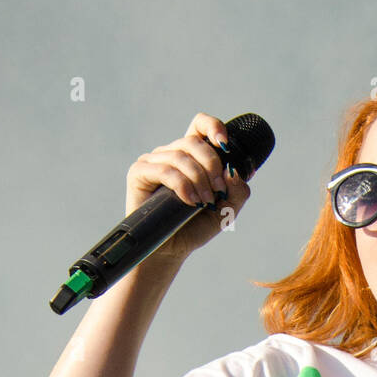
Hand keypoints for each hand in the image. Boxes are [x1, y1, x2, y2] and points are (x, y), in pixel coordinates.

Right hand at [124, 111, 250, 265]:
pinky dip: (182, 185)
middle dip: (212, 166)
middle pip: (194, 142)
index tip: (225, 144)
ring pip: (181, 156)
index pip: (199, 125)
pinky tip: (190, 201)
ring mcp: (153, 161)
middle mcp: (171, 154)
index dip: (213, 126)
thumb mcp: (225, 211)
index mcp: (191, 156)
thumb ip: (237, 191)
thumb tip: (234, 172)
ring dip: (199, 180)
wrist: (169, 251)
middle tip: (219, 191)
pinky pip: (164, 170)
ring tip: (204, 203)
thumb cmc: (194, 228)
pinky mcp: (139, 172)